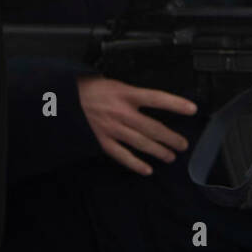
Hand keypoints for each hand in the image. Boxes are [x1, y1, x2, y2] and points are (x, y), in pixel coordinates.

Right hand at [76, 76, 197, 175]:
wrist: (61, 100)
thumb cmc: (84, 88)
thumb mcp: (110, 82)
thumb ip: (128, 92)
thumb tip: (144, 98)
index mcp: (125, 94)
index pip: (157, 98)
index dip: (176, 104)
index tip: (191, 109)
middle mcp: (122, 113)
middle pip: (153, 128)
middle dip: (171, 138)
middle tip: (182, 144)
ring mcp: (113, 129)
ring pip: (142, 143)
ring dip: (158, 151)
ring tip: (170, 157)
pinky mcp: (103, 142)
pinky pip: (123, 155)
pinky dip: (136, 164)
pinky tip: (146, 169)